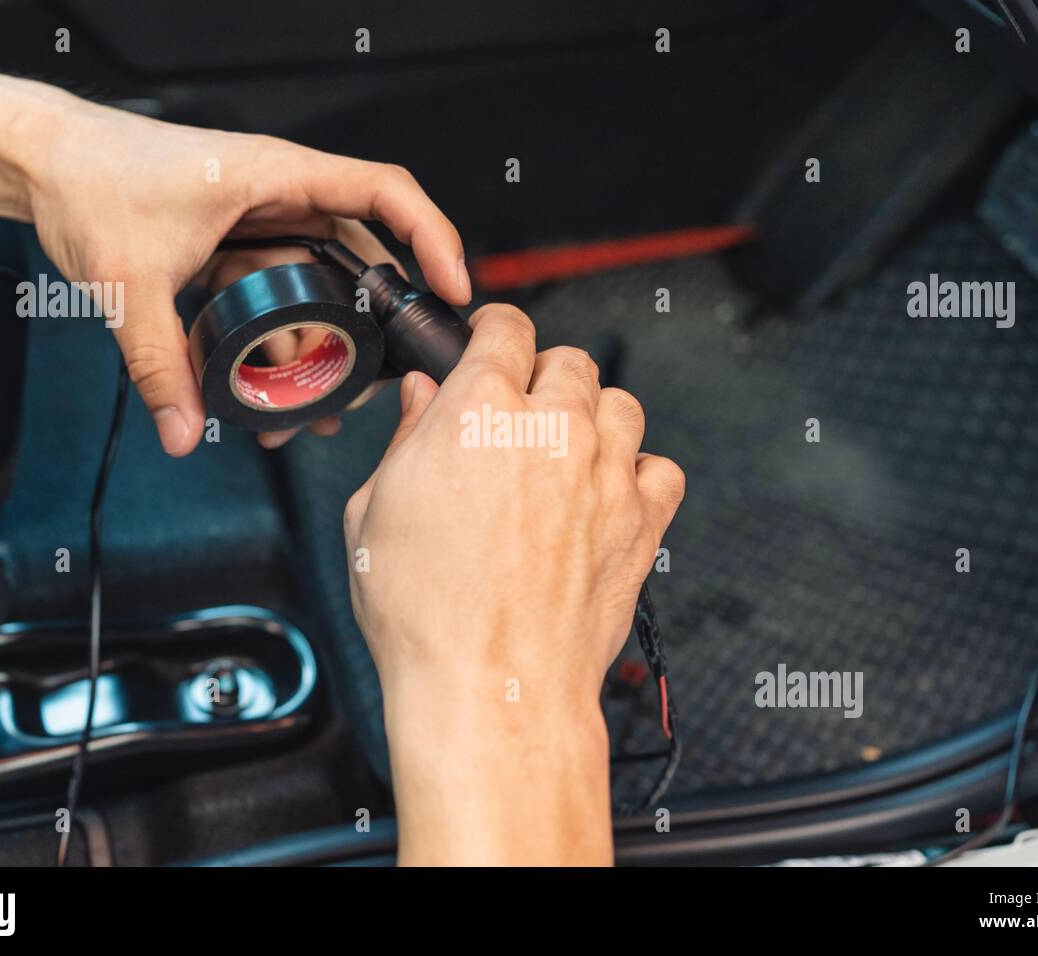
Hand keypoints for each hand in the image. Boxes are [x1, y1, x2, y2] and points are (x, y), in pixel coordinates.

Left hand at [0, 72, 469, 454]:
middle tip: (381, 381)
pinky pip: (286, 294)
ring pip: (324, 285)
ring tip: (316, 405)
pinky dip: (288, 337)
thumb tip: (185, 429)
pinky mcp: (244, 245)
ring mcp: (265, 220)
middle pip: (364, 256)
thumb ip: (158, 363)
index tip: (454, 287)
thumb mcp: (128, 280)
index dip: (433, 236)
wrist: (44, 165)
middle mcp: (282, 194)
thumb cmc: (89, 181)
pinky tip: (276, 383)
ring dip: (326, 344)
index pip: (384, 191)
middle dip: (376, 324)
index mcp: (274, 174)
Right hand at [343, 304, 684, 864]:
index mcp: (479, 412)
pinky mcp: (642, 521)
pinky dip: (641, 473)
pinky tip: (609, 495)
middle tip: (521, 411)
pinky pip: (662, 468)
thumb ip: (406, 439)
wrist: (492, 685)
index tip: (492, 340)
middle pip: (570, 360)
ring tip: (566, 453)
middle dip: (544, 375)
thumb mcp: (375, 511)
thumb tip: (423, 399)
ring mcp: (605, 473)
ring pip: (621, 405)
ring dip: (594, 418)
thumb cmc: (427, 614)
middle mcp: (552, 429)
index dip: (494, 330)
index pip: (506, 327)